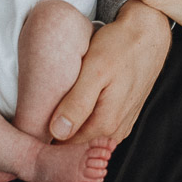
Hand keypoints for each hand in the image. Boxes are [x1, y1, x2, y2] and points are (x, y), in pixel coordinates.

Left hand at [49, 1, 171, 143]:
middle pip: (78, 144)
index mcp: (106, 123)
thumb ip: (77, 104)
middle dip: (58, 132)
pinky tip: (75, 101)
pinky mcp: (124, 115)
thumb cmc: (119, 46)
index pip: (67, 147)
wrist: (148, 34)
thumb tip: (58, 132)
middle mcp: (116, 130)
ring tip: (57, 104)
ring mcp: (122, 124)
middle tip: (40, 110)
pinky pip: (98, 125)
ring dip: (72, 124)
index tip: (33, 123)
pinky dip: (85, 117)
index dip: (47, 137)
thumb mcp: (94, 71)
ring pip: (88, 135)